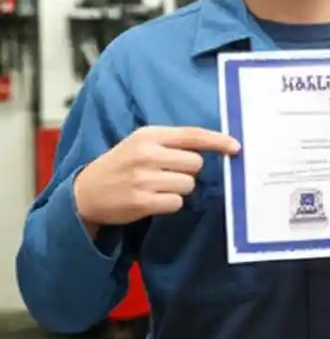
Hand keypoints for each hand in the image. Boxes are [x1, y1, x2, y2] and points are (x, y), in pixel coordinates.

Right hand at [73, 126, 240, 228]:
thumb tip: (216, 144)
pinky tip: (153, 200)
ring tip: (157, 187)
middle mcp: (146, 154)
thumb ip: (173, 142)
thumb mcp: (142, 143)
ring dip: (179, 189)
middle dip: (188, 171)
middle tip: (168, 174)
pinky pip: (176, 203)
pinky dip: (170, 204)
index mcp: (148, 135)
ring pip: (188, 184)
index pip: (192, 135)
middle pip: (195, 163)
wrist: (85, 192)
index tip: (236, 147)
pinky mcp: (140, 201)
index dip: (218, 141)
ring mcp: (142, 179)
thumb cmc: (122, 165)